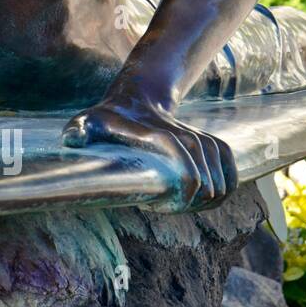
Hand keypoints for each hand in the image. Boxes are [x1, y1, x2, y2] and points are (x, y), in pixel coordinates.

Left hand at [62, 97, 237, 211]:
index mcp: (161, 137)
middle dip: (188, 205)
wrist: (133, 100)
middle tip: (162, 206)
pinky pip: (232, 175)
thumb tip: (73, 139)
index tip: (154, 205)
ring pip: (222, 184)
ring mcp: (201, 141)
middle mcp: (187, 137)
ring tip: (177, 204)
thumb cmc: (106, 119)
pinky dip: (226, 192)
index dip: (178, 199)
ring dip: (204, 203)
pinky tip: (205, 202)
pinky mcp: (213, 146)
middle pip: (207, 186)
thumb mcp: (87, 122)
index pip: (188, 176)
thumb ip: (78, 130)